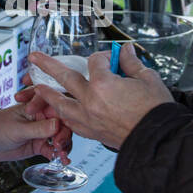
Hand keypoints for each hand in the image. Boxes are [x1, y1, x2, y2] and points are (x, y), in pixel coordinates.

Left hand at [0, 102, 72, 161]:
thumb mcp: (17, 129)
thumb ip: (38, 128)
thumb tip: (57, 125)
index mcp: (37, 108)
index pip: (57, 110)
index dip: (64, 120)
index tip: (62, 131)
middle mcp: (42, 119)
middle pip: (63, 126)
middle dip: (64, 136)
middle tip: (59, 145)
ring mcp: (42, 133)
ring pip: (60, 139)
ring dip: (64, 147)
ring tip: (62, 155)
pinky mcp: (39, 145)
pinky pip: (53, 150)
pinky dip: (59, 155)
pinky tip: (62, 161)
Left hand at [22, 46, 171, 150]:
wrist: (158, 141)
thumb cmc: (155, 111)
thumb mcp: (148, 79)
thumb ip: (131, 63)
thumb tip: (125, 50)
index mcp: (104, 85)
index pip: (96, 62)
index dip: (105, 57)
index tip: (114, 58)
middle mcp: (90, 101)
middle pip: (65, 78)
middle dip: (49, 65)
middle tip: (35, 57)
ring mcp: (88, 119)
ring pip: (61, 104)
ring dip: (48, 93)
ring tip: (37, 86)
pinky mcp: (91, 133)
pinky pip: (70, 122)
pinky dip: (64, 115)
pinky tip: (60, 111)